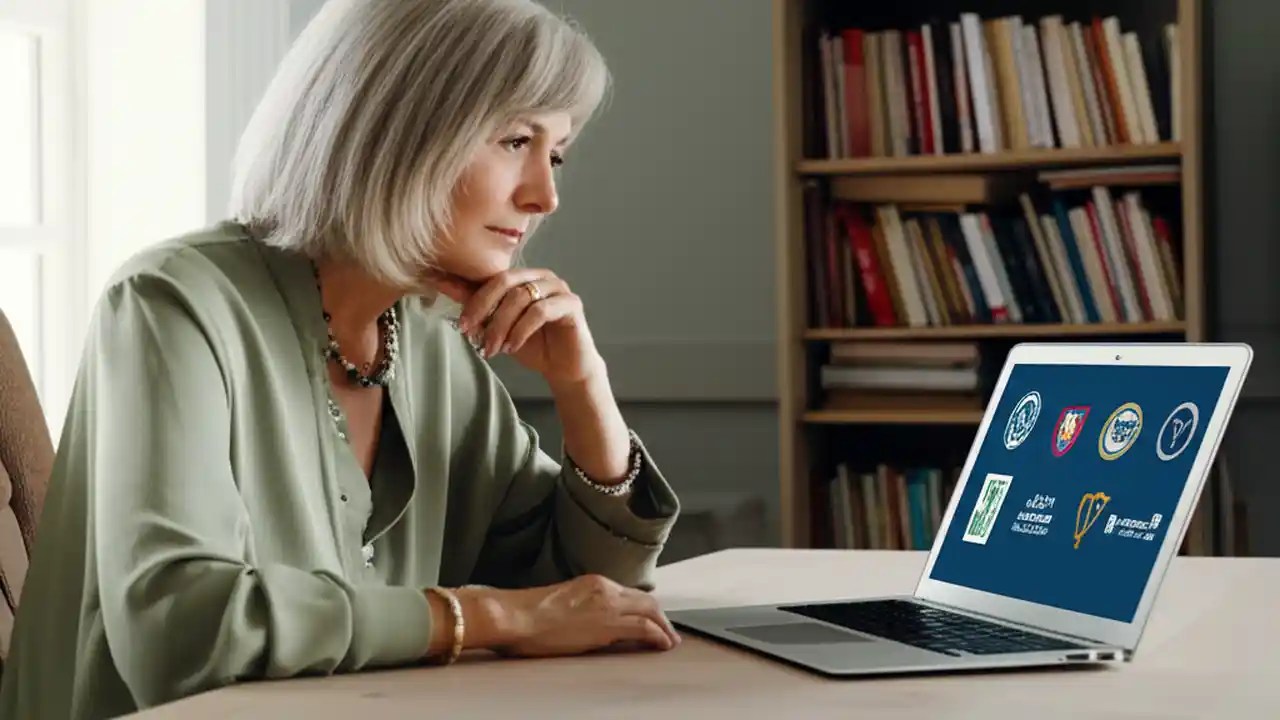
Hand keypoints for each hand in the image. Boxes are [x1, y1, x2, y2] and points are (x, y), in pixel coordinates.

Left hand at [426, 268, 604, 386]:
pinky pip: (540, 311)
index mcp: (523, 276)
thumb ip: (477, 305)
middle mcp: (541, 276)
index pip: (490, 275)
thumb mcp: (497, 326)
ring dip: (500, 325)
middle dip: (481, 306)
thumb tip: (442, 284)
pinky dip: (521, 330)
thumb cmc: (533, 345)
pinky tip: (512, 347)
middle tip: (467, 330)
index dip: (468, 290)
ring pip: (520, 297)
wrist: (564, 368)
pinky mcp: (571, 304)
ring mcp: (558, 288)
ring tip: (492, 347)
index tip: (453, 312)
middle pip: (504, 280)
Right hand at [489, 574, 681, 656]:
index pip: (630, 593)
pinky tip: (663, 644)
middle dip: (660, 617)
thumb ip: (582, 607)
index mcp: (594, 582)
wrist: (517, 616)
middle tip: (668, 632)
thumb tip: (589, 621)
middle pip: (646, 600)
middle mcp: (605, 589)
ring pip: (650, 611)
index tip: (652, 619)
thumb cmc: (528, 613)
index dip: (646, 607)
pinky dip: (658, 635)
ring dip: (664, 627)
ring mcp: (608, 605)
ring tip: (670, 641)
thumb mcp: (562, 602)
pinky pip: (644, 627)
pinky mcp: (607, 624)